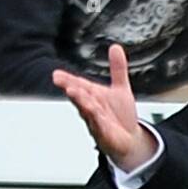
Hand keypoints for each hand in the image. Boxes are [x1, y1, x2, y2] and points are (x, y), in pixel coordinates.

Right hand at [53, 44, 152, 170]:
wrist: (130, 141)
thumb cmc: (120, 116)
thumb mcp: (120, 89)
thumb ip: (117, 69)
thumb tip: (115, 47)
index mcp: (92, 96)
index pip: (78, 85)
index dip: (68, 80)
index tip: (56, 74)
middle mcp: (91, 109)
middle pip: (79, 98)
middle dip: (71, 89)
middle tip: (63, 82)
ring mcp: (96, 123)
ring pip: (87, 112)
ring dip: (81, 102)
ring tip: (73, 92)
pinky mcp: (105, 136)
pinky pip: (100, 127)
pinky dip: (97, 121)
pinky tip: (95, 114)